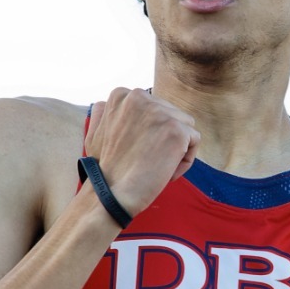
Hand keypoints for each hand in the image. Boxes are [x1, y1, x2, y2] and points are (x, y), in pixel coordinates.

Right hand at [87, 88, 198, 216]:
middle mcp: (141, 97)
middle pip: (171, 115)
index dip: (150, 133)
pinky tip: (165, 172)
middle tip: (145, 161)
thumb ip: (106, 112)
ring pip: (185, 126)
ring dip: (176, 148)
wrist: (112, 193)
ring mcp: (160, 112)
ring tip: (155, 166)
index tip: (136, 150)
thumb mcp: (95, 131)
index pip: (155, 108)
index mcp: (122, 94)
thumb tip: (111, 101)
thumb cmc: (104, 168)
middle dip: (164, 139)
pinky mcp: (176, 129)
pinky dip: (184, 161)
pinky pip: (194, 141)